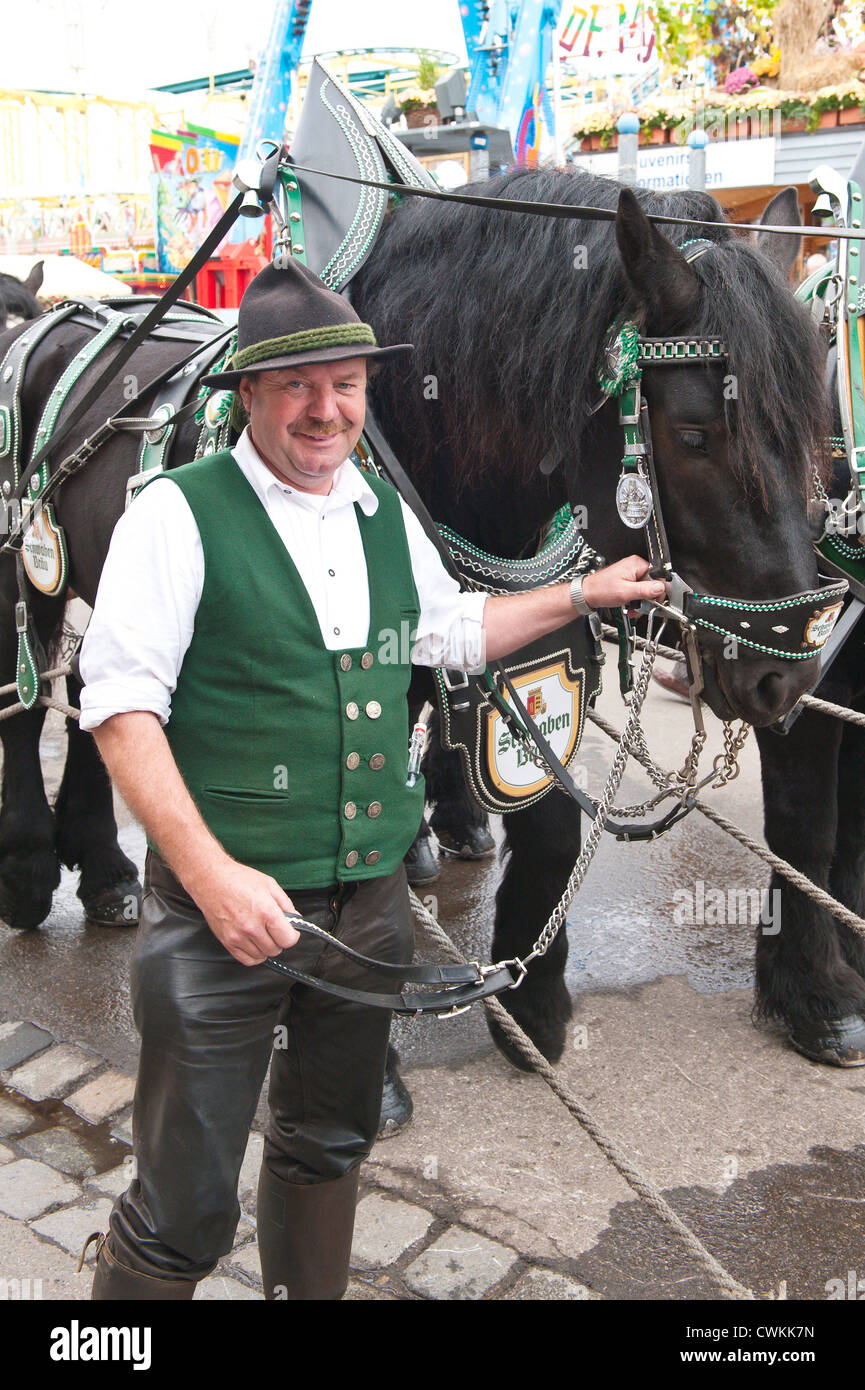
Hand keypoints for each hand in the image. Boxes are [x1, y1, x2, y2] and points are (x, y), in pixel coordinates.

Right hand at [183, 855, 300, 966]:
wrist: (211, 879)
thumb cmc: (238, 879)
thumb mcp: (269, 885)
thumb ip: (286, 904)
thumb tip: (295, 919)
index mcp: (266, 911)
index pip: (288, 939)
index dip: (292, 935)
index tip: (290, 931)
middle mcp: (251, 926)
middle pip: (276, 949)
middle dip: (279, 940)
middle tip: (275, 930)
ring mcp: (237, 936)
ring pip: (262, 956)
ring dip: (266, 948)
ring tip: (263, 934)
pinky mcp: (226, 941)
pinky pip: (246, 959)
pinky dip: (254, 955)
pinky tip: (254, 943)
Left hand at [582, 556, 665, 611]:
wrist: (587, 594)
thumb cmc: (601, 590)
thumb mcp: (626, 592)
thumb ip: (645, 589)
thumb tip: (661, 587)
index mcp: (636, 564)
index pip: (657, 575)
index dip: (658, 590)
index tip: (655, 601)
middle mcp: (635, 567)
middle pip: (652, 584)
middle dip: (648, 599)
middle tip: (642, 607)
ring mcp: (631, 574)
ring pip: (646, 590)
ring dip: (642, 602)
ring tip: (634, 609)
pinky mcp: (628, 582)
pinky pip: (638, 591)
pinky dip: (636, 601)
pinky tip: (631, 606)